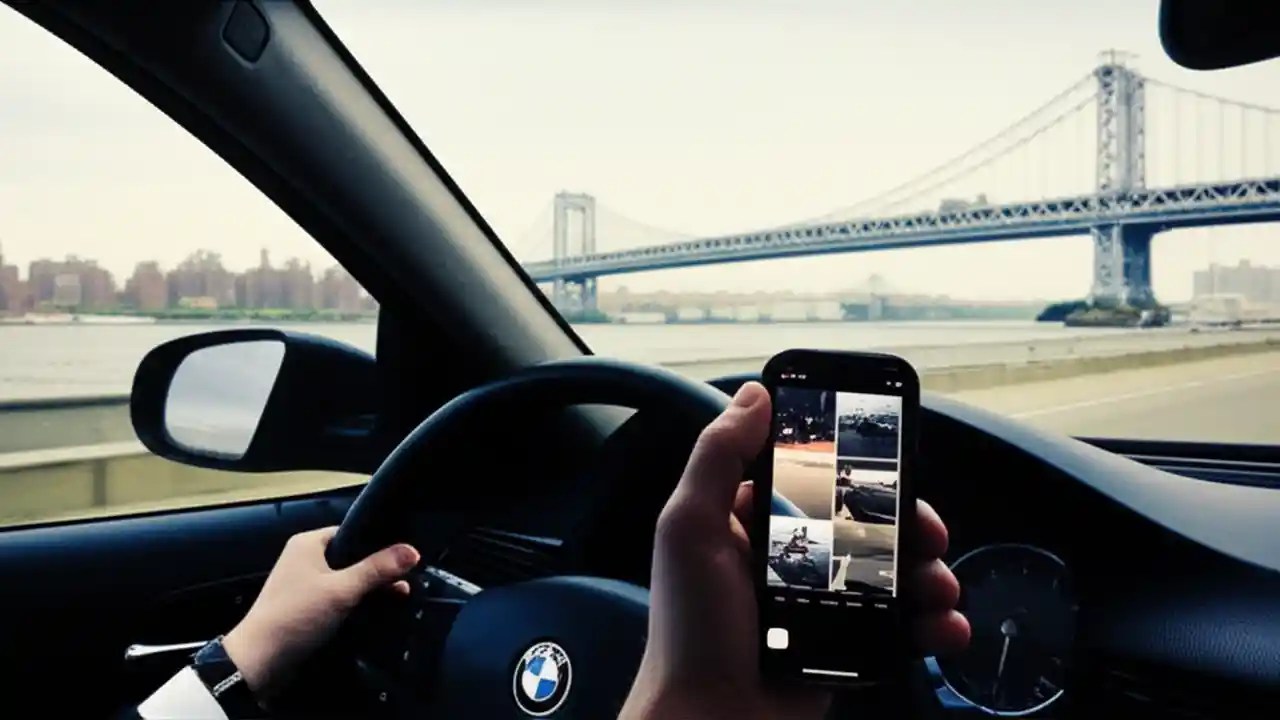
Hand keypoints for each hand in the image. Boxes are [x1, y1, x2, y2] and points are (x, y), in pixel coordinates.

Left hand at [222, 527, 419, 698]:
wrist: (259, 663)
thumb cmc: (296, 616)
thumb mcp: (342, 589)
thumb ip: (377, 569)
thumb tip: (413, 550)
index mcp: (308, 543)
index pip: (351, 532)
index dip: (378, 542)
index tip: (405, 556)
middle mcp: (305, 560)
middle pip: (352, 558)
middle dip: (378, 571)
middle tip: (407, 581)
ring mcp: (304, 586)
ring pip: (347, 581)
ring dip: (369, 590)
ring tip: (399, 598)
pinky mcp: (306, 610)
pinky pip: (338, 600)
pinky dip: (356, 605)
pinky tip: (377, 613)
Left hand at [620, 382, 969, 719]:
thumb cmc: (690, 629)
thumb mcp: (689, 529)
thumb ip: (717, 456)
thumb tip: (754, 394)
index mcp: (753, 519)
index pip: (814, 473)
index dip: (855, 463)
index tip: (891, 458)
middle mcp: (792, 554)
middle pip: (869, 519)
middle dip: (908, 521)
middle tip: (927, 532)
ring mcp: (825, 601)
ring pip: (896, 569)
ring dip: (931, 571)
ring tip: (938, 586)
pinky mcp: (850, 645)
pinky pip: (904, 624)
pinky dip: (933, 622)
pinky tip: (941, 624)